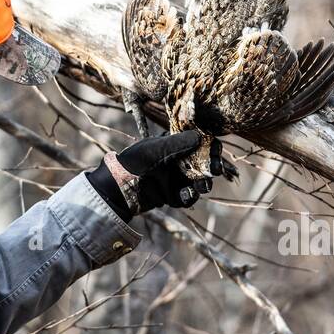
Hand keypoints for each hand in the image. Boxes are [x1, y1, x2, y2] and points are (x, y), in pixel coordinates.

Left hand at [89, 129, 214, 215]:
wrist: (118, 189)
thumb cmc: (133, 162)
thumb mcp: (155, 150)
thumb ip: (177, 143)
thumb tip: (200, 136)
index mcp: (173, 144)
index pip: (197, 143)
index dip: (208, 146)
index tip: (215, 151)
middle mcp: (177, 160)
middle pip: (202, 163)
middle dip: (211, 167)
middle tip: (214, 170)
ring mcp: (175, 178)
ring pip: (198, 182)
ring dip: (202, 184)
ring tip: (200, 187)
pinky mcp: (172, 195)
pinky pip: (187, 197)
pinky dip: (188, 197)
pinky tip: (185, 196)